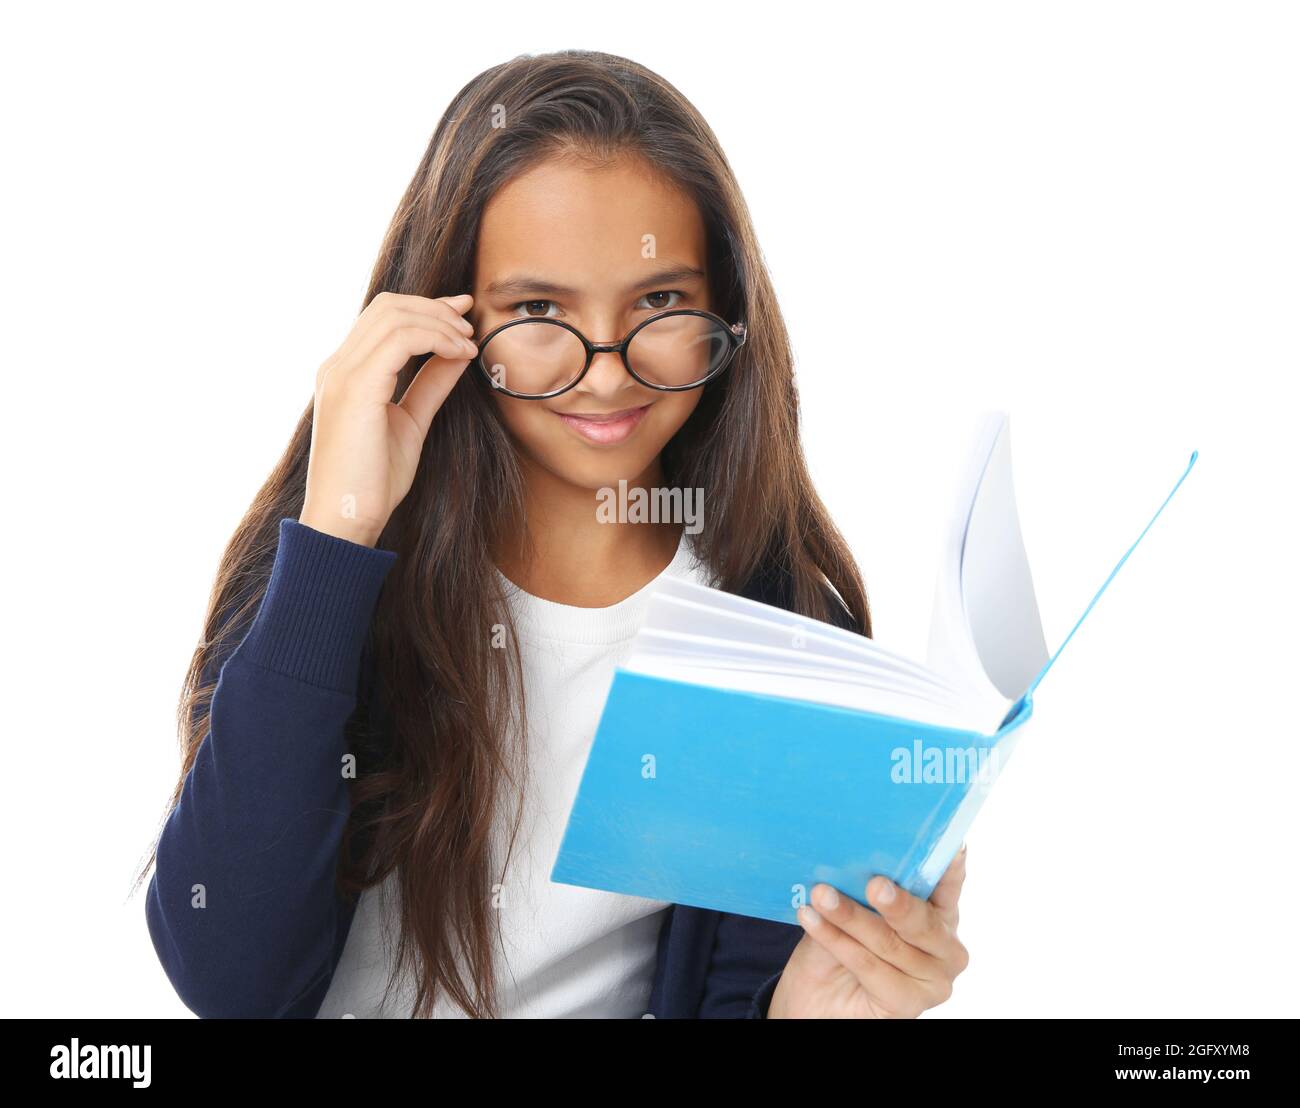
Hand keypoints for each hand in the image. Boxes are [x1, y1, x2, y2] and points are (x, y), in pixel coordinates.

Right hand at [299, 291, 477, 546]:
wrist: (346, 520)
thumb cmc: (372, 482)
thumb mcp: (410, 422)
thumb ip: (430, 385)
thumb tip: (457, 353)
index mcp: (345, 373)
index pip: (382, 317)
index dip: (426, 307)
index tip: (463, 314)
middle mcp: (338, 367)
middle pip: (388, 306)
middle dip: (435, 308)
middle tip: (470, 325)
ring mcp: (342, 374)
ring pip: (394, 315)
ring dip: (440, 323)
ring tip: (469, 344)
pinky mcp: (356, 388)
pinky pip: (399, 340)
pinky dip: (436, 339)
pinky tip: (459, 354)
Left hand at [767, 845, 969, 1017]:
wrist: (818, 995)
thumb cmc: (842, 940)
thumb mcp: (855, 904)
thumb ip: (868, 885)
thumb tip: (855, 853)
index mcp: (940, 912)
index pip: (949, 883)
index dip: (950, 865)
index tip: (952, 845)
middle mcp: (946, 946)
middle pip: (923, 921)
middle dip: (897, 901)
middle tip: (874, 884)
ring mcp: (933, 979)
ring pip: (888, 942)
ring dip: (850, 916)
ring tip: (821, 895)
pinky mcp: (908, 1004)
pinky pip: (868, 966)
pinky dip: (836, 940)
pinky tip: (813, 920)